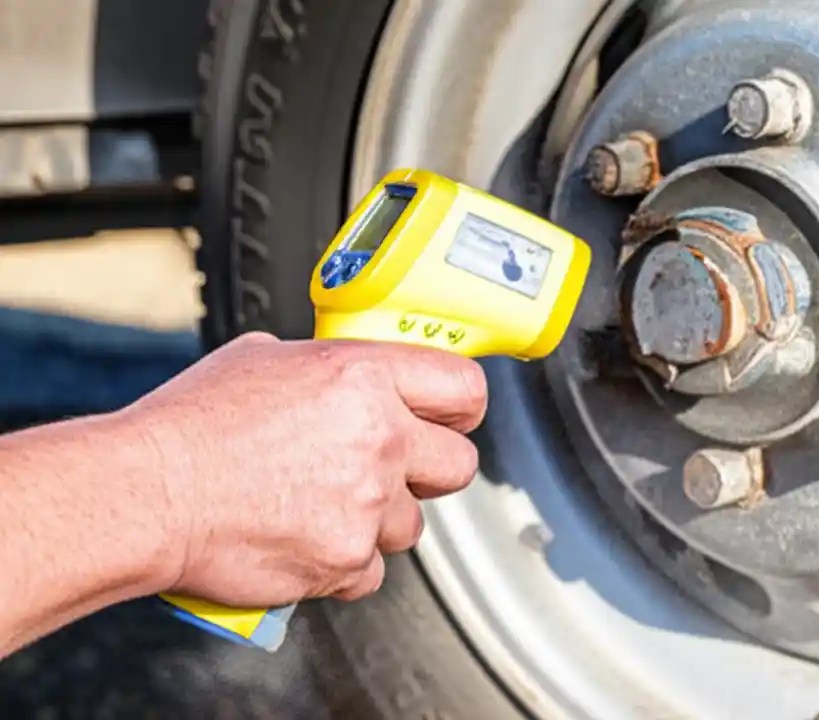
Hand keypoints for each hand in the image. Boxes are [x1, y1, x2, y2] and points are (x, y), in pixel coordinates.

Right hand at [123, 331, 486, 606]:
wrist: (147, 493)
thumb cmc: (192, 426)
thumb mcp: (266, 359)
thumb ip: (331, 369)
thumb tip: (355, 377)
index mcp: (364, 376)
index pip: (464, 388)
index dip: (461, 408)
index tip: (449, 419)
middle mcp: (378, 437)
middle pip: (460, 465)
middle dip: (431, 471)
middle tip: (394, 470)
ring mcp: (367, 503)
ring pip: (412, 525)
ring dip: (378, 521)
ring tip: (322, 506)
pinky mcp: (346, 559)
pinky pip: (370, 571)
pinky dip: (342, 564)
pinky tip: (302, 538)